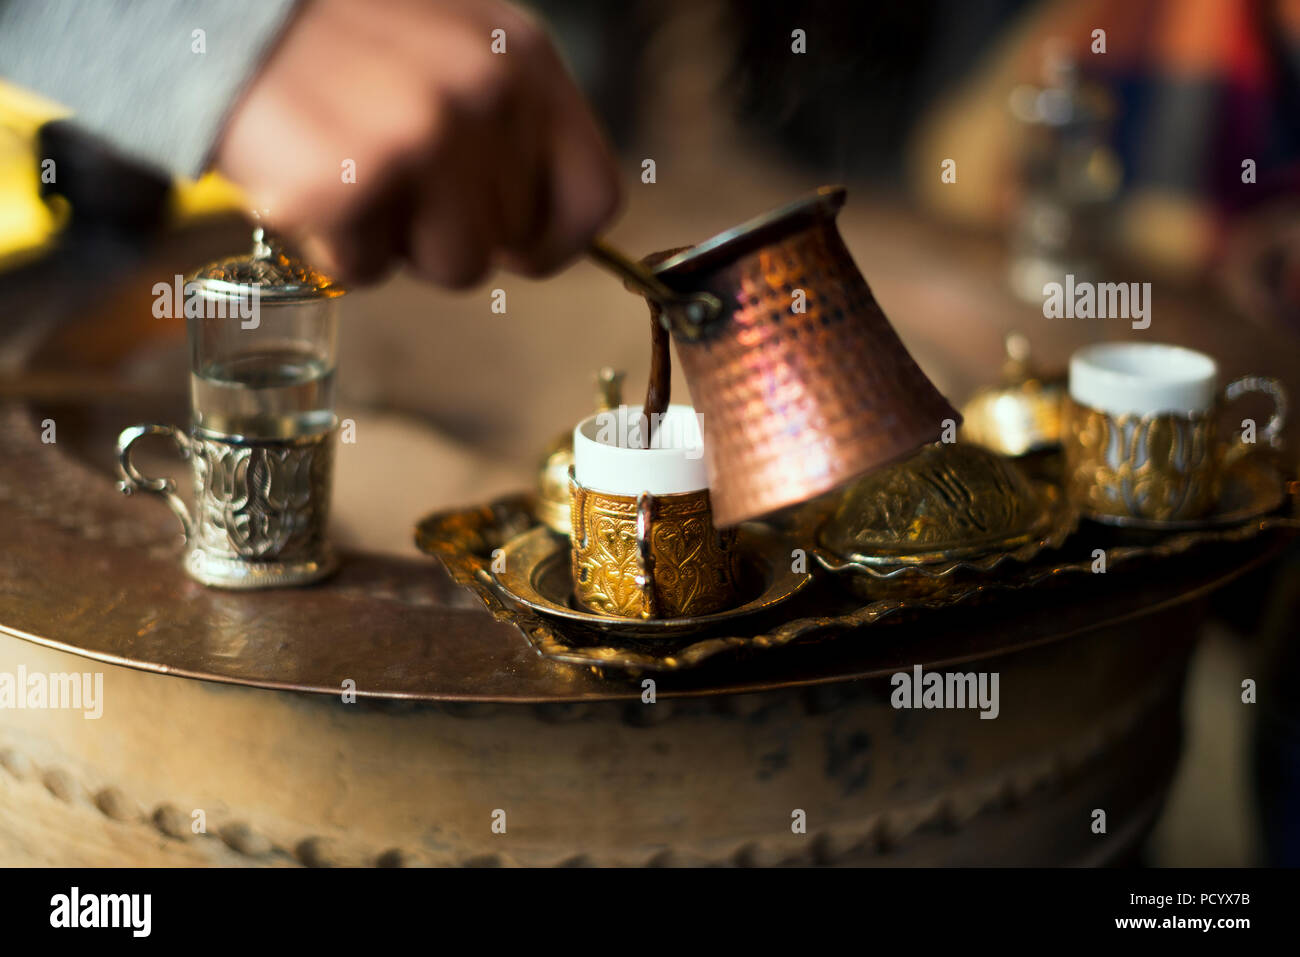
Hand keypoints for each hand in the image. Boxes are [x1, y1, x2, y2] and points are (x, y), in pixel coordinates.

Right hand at [213, 0, 620, 286]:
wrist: (218, 9)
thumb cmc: (338, 38)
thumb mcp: (455, 46)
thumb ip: (511, 127)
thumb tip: (545, 231)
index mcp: (523, 60)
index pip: (592, 200)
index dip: (555, 242)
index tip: (519, 249)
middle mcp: (485, 95)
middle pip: (511, 244)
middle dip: (453, 226)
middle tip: (392, 165)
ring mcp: (419, 139)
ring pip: (452, 268)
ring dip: (398, 241)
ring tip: (353, 168)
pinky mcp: (349, 182)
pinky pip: (367, 269)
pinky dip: (332, 243)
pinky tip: (309, 175)